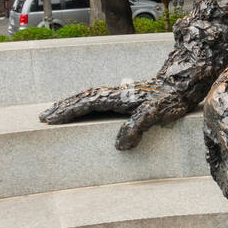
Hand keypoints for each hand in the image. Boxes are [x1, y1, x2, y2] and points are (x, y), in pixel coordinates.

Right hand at [39, 80, 193, 150]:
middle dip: (63, 108)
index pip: (85, 104)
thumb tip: (119, 144)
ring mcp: (119, 94)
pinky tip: (84, 110)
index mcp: (116, 97)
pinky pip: (98, 100)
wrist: (183, 83)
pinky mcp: (126, 97)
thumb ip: (137, 126)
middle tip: (44, 117)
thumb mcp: (155, 113)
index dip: (67, 111)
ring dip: (72, 105)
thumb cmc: (170, 99)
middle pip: (82, 99)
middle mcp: (114, 94)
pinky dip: (85, 104)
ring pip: (88, 98)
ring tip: (57, 112)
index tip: (50, 119)